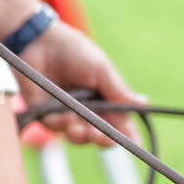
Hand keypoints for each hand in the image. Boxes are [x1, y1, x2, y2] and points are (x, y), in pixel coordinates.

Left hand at [18, 22, 146, 145]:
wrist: (37, 39)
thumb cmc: (73, 50)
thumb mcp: (102, 69)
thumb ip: (119, 91)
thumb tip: (145, 104)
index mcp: (108, 102)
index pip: (123, 127)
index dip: (129, 138)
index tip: (133, 144)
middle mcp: (90, 112)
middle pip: (102, 138)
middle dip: (103, 140)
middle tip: (99, 136)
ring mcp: (68, 114)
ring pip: (79, 138)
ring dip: (81, 135)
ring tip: (77, 126)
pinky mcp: (46, 113)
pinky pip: (55, 128)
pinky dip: (60, 124)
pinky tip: (61, 114)